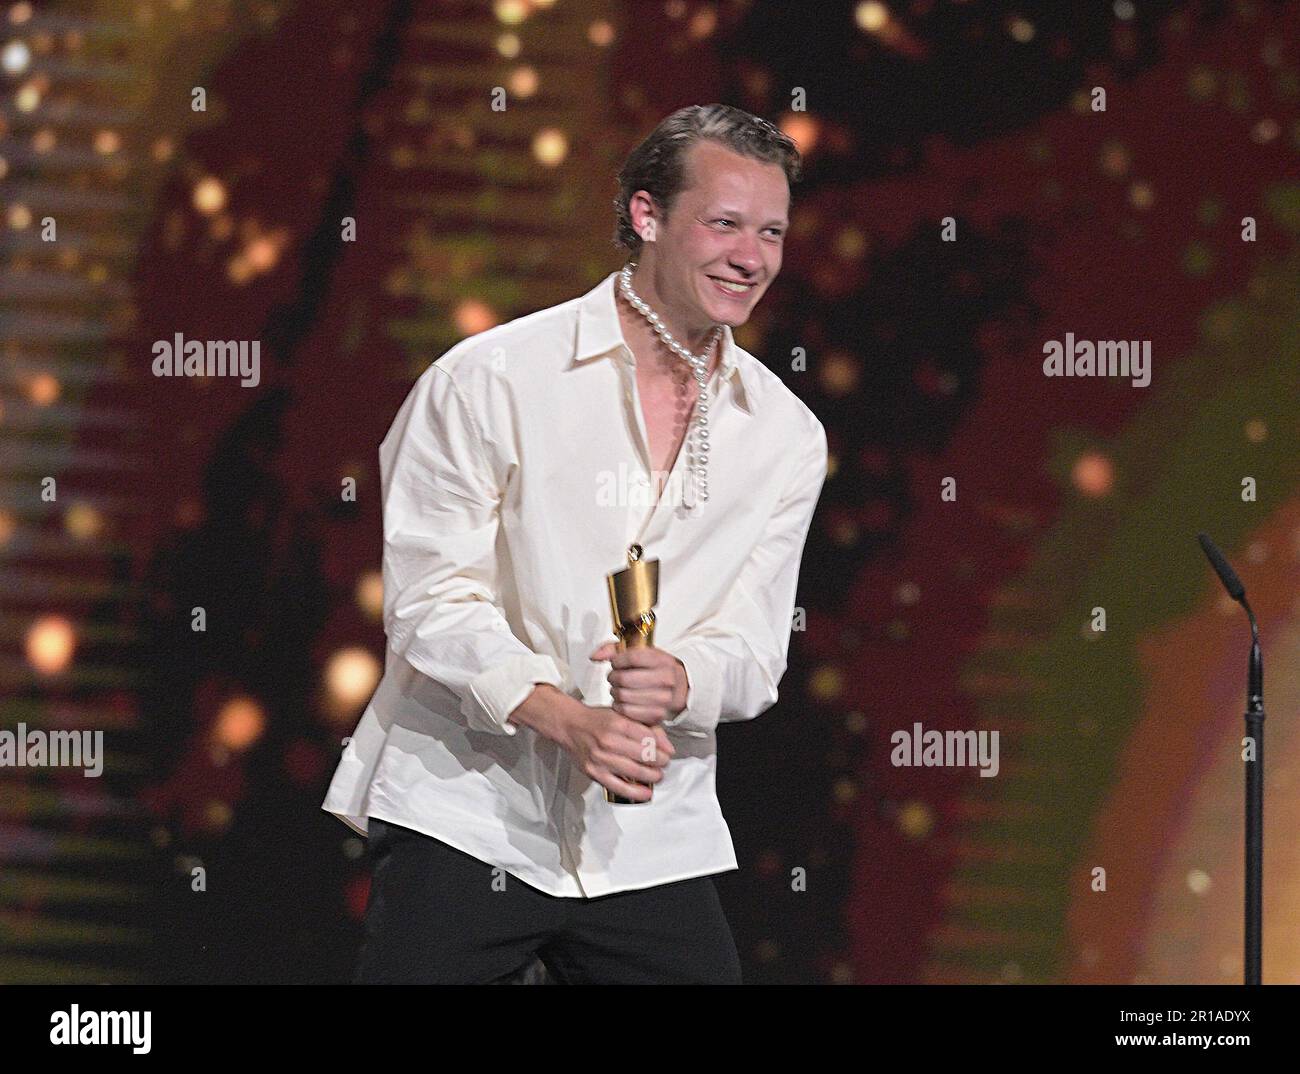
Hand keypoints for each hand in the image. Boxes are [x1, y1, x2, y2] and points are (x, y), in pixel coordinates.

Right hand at [557, 703, 675, 802]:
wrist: (570, 726)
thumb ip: (647, 728)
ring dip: (652, 776)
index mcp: (618, 723)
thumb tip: (668, 748)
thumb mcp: (623, 715)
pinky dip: (635, 792)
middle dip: (660, 762)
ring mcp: (601, 758)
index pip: (649, 738)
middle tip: (664, 764)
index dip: (663, 748)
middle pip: (645, 756)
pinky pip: (618, 786)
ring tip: (657, 775)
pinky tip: (646, 793)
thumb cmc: (598, 721)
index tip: (667, 753)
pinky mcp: (594, 773)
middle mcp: (609, 741)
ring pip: (635, 772)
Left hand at [589, 643, 688, 726]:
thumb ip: (613, 650)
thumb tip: (595, 656)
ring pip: (624, 695)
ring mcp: (663, 698)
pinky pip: (627, 711)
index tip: (616, 663)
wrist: (676, 687)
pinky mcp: (657, 714)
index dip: (618, 660)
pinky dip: (620, 706)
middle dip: (613, 678)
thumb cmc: (653, 669)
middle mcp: (666, 679)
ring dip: (615, 692)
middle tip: (615, 677)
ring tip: (619, 689)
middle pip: (624, 678)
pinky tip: (623, 701)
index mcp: (662, 660)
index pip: (632, 657)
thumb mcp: (639, 653)